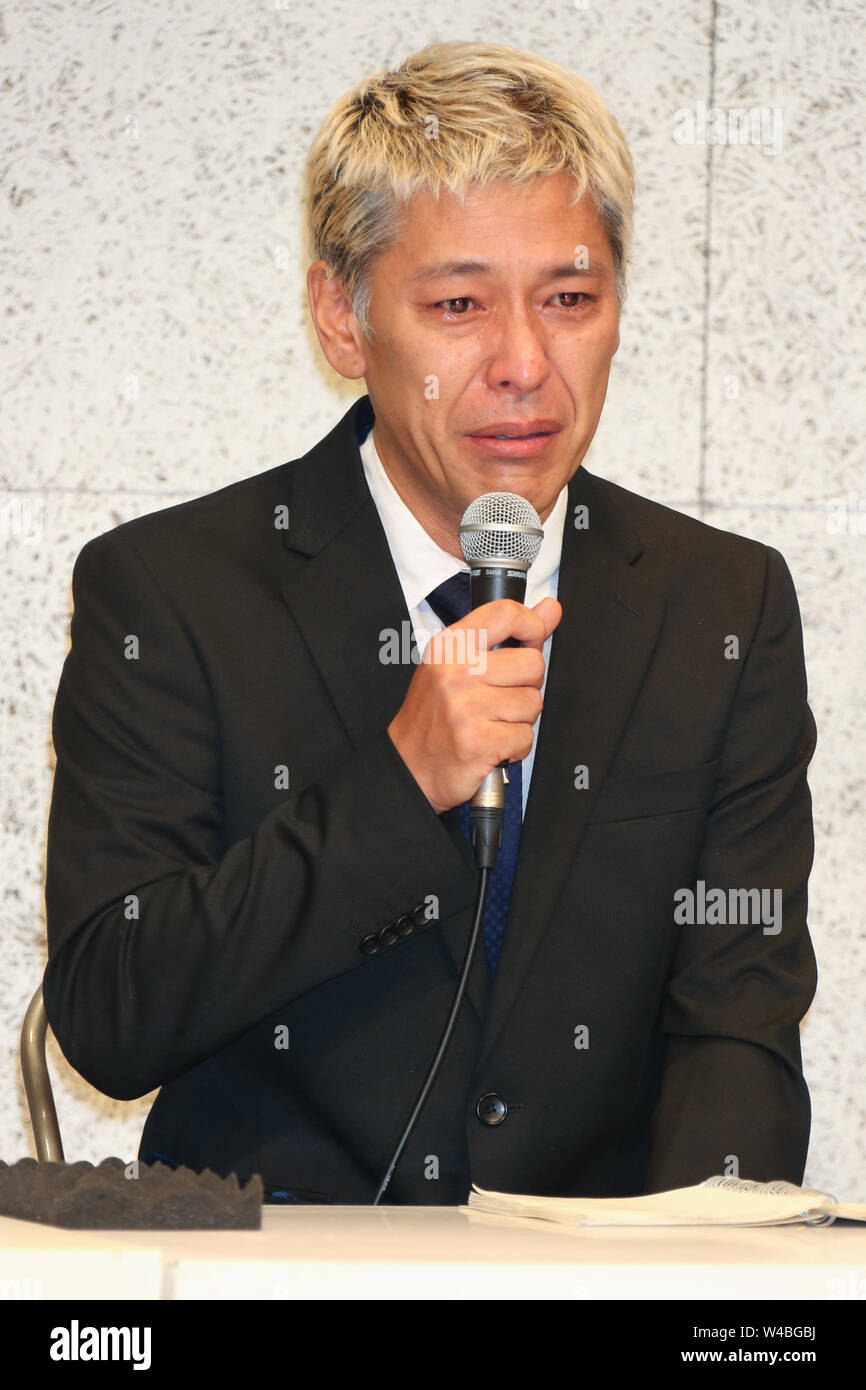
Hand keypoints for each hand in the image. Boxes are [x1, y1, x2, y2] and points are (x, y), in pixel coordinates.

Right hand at [387, 597, 562, 813]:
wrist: (407, 766)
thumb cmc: (433, 716)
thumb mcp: (457, 665)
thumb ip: (507, 635)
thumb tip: (551, 609)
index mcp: (450, 647)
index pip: (505, 613)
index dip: (533, 625)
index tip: (534, 640)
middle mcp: (457, 672)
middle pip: (532, 664)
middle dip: (527, 686)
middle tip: (501, 699)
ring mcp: (467, 707)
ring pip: (533, 703)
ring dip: (520, 719)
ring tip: (492, 724)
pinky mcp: (479, 741)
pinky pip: (525, 736)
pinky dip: (515, 746)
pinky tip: (492, 745)